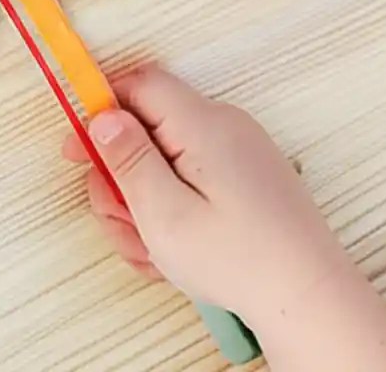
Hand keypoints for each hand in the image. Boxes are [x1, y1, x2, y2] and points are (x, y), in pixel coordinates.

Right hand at [64, 65, 385, 369]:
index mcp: (204, 126)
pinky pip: (188, 179)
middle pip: (146, 128)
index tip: (76, 150)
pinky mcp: (243, 179)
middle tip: (119, 220)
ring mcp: (237, 154)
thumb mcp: (164, 213)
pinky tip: (170, 250)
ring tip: (150, 249)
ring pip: (163, 160)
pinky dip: (170, 209)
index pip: (139, 85)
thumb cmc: (238, 260)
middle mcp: (224, 128)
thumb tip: (103, 116)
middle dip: (119, 174)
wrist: (309, 300)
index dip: (99, 110)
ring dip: (141, 202)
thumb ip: (128, 158)